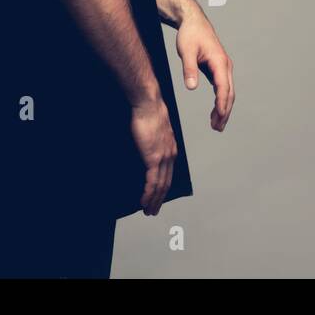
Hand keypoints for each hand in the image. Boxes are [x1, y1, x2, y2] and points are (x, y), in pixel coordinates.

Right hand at [128, 96, 176, 215]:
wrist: (148, 105)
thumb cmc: (148, 113)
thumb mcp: (153, 131)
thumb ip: (151, 142)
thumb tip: (145, 149)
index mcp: (171, 150)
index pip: (168, 174)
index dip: (163, 188)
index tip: (158, 196)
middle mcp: (170, 156)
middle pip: (166, 184)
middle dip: (159, 199)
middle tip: (153, 210)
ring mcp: (163, 158)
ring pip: (160, 186)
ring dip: (153, 200)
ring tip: (147, 210)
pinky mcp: (154, 158)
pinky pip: (152, 182)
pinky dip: (148, 194)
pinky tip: (144, 200)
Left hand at [176, 4, 234, 131]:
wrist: (193, 20)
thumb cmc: (190, 34)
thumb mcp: (186, 51)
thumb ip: (189, 69)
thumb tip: (192, 87)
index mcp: (220, 62)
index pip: (223, 88)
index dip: (222, 105)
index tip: (219, 118)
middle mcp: (225, 66)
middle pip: (229, 93)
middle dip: (225, 112)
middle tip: (217, 128)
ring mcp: (223, 67)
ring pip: (227, 92)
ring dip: (224, 108)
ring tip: (216, 124)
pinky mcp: (218, 68)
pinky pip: (222, 87)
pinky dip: (221, 100)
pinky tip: (216, 110)